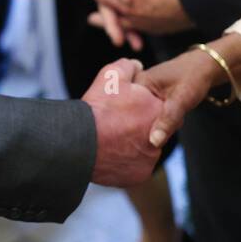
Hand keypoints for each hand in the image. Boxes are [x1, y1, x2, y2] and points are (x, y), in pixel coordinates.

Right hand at [83, 59, 164, 187]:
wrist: (79, 143)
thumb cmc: (97, 109)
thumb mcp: (111, 75)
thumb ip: (129, 66)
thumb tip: (137, 66)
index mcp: (157, 110)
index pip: (161, 108)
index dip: (144, 106)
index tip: (131, 108)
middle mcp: (160, 136)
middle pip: (154, 130)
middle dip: (140, 126)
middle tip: (120, 124)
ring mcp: (151, 159)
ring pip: (145, 149)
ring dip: (134, 146)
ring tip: (114, 140)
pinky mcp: (141, 175)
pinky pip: (137, 166)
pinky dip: (128, 162)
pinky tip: (113, 153)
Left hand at [84, 0, 191, 35]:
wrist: (194, 4)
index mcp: (126, 5)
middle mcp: (133, 19)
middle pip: (113, 14)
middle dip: (101, 15)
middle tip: (89, 19)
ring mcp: (146, 26)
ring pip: (125, 25)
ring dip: (114, 25)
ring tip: (107, 26)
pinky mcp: (158, 29)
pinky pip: (139, 30)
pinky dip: (131, 29)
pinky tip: (134, 28)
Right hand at [134, 48, 218, 147]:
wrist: (205, 67)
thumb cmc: (194, 77)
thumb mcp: (181, 100)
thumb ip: (167, 120)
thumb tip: (154, 142)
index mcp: (138, 83)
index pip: (127, 110)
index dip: (135, 127)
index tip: (145, 138)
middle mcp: (137, 87)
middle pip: (133, 115)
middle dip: (145, 128)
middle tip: (161, 131)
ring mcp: (144, 92)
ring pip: (143, 117)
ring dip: (153, 125)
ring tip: (165, 127)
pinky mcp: (151, 97)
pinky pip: (149, 114)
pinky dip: (157, 121)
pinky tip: (166, 125)